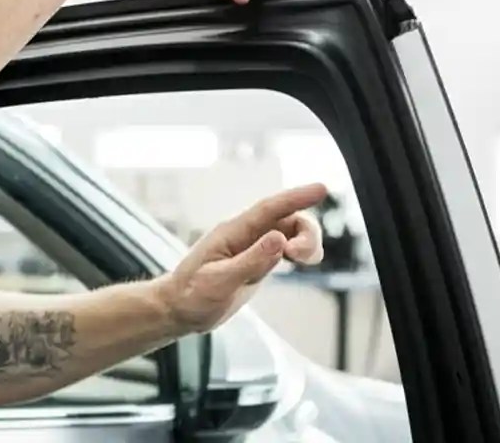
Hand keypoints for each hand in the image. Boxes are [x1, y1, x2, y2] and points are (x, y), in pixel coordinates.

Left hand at [157, 183, 326, 333]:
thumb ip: (251, 261)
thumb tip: (280, 239)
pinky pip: (286, 246)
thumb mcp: (219, 282)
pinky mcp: (256, 261)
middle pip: (288, 219)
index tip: (322, 188)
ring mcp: (252, 247)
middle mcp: (245, 235)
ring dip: (306, 243)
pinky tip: (299, 263)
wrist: (177, 309)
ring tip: (301, 262)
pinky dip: (300, 252)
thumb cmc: (191, 296)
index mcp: (233, 233)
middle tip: (300, 258)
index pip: (270, 209)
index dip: (297, 197)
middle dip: (307, 232)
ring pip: (291, 232)